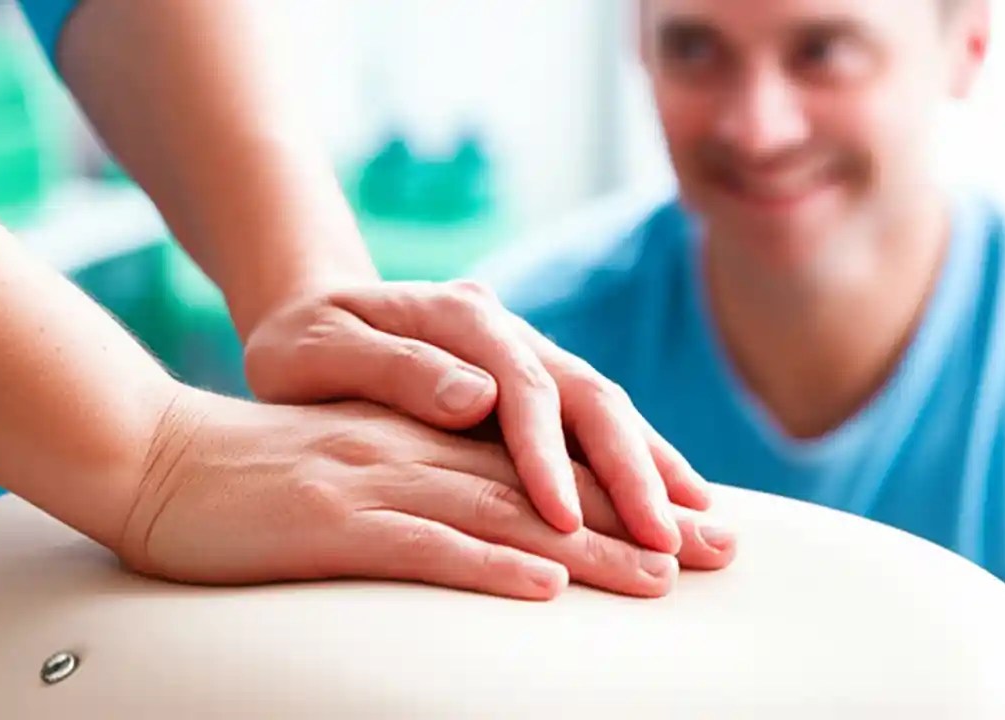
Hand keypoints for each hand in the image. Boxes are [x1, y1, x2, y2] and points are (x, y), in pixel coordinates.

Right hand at [114, 387, 734, 600]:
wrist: (155, 458)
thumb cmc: (247, 473)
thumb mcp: (344, 456)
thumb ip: (413, 462)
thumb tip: (483, 501)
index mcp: (418, 430)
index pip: (535, 458)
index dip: (615, 487)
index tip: (684, 521)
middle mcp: (411, 445)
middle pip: (540, 483)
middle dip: (631, 515)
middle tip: (709, 551)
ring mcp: (372, 477)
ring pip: (500, 511)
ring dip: (586, 546)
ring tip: (660, 576)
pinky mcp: (331, 517)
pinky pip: (423, 542)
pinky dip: (488, 564)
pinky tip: (543, 587)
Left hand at [242, 280, 713, 553]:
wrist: (310, 318)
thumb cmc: (301, 342)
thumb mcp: (316, 348)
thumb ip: (391, 366)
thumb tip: (477, 397)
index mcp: (456, 316)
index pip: (520, 386)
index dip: (548, 455)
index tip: (563, 521)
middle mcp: (505, 331)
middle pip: (588, 394)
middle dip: (633, 470)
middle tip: (670, 540)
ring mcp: (525, 354)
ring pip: (607, 408)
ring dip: (653, 468)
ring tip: (702, 528)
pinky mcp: (531, 384)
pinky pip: (595, 422)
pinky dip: (637, 462)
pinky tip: (672, 503)